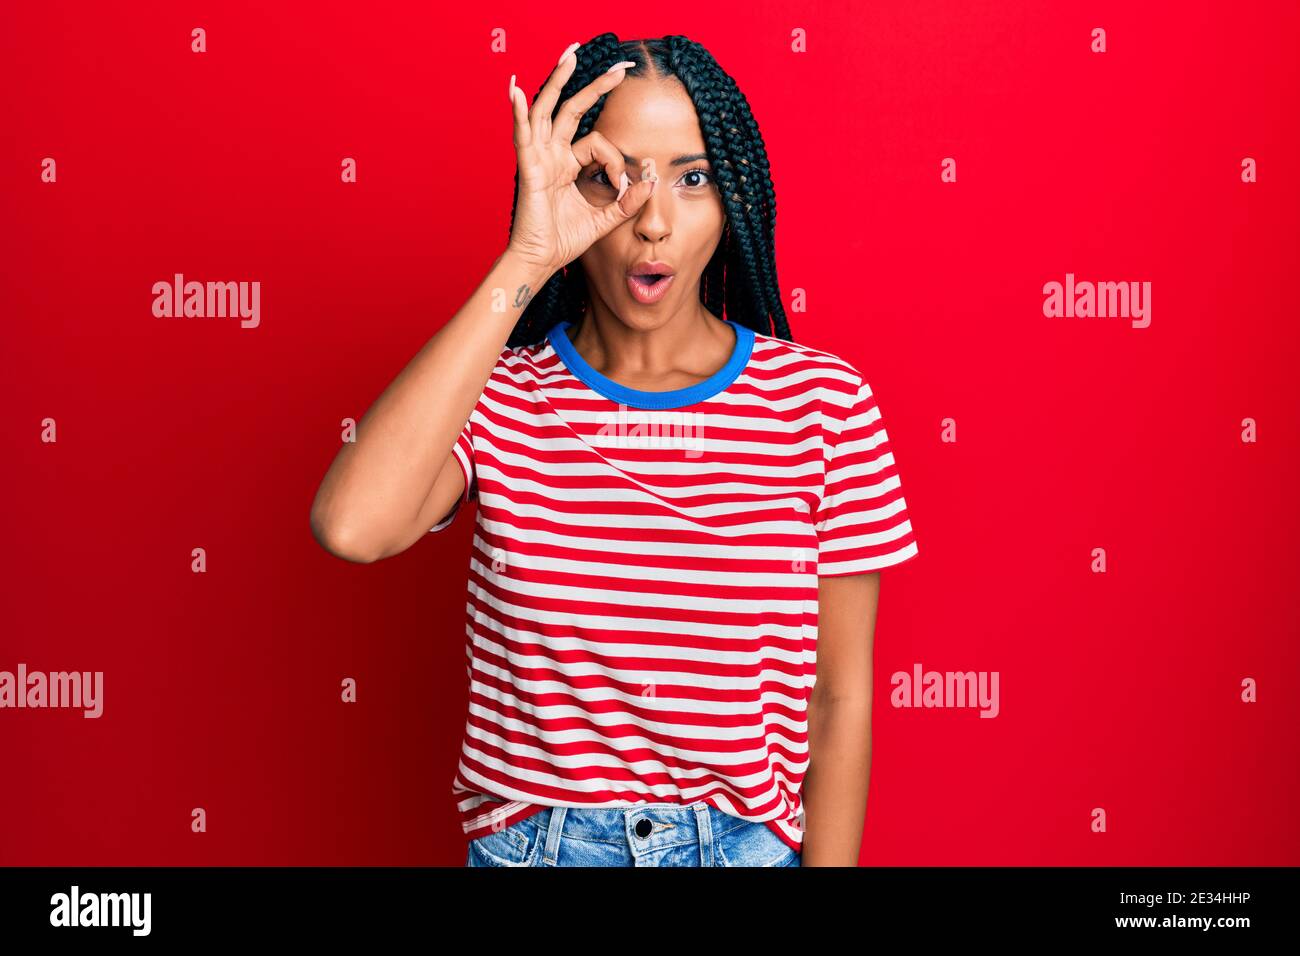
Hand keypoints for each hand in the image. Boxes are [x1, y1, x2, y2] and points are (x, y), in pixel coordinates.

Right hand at [504, 47, 657, 276]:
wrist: (542, 260)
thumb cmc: (566, 240)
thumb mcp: (605, 218)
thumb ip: (628, 201)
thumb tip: (650, 179)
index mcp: (569, 164)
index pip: (598, 144)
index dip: (616, 160)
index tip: (623, 185)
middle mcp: (553, 154)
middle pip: (573, 109)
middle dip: (595, 86)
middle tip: (620, 67)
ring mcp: (539, 157)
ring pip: (547, 109)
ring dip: (558, 80)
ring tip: (570, 54)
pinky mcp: (528, 167)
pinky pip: (522, 134)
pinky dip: (518, 112)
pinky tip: (514, 89)